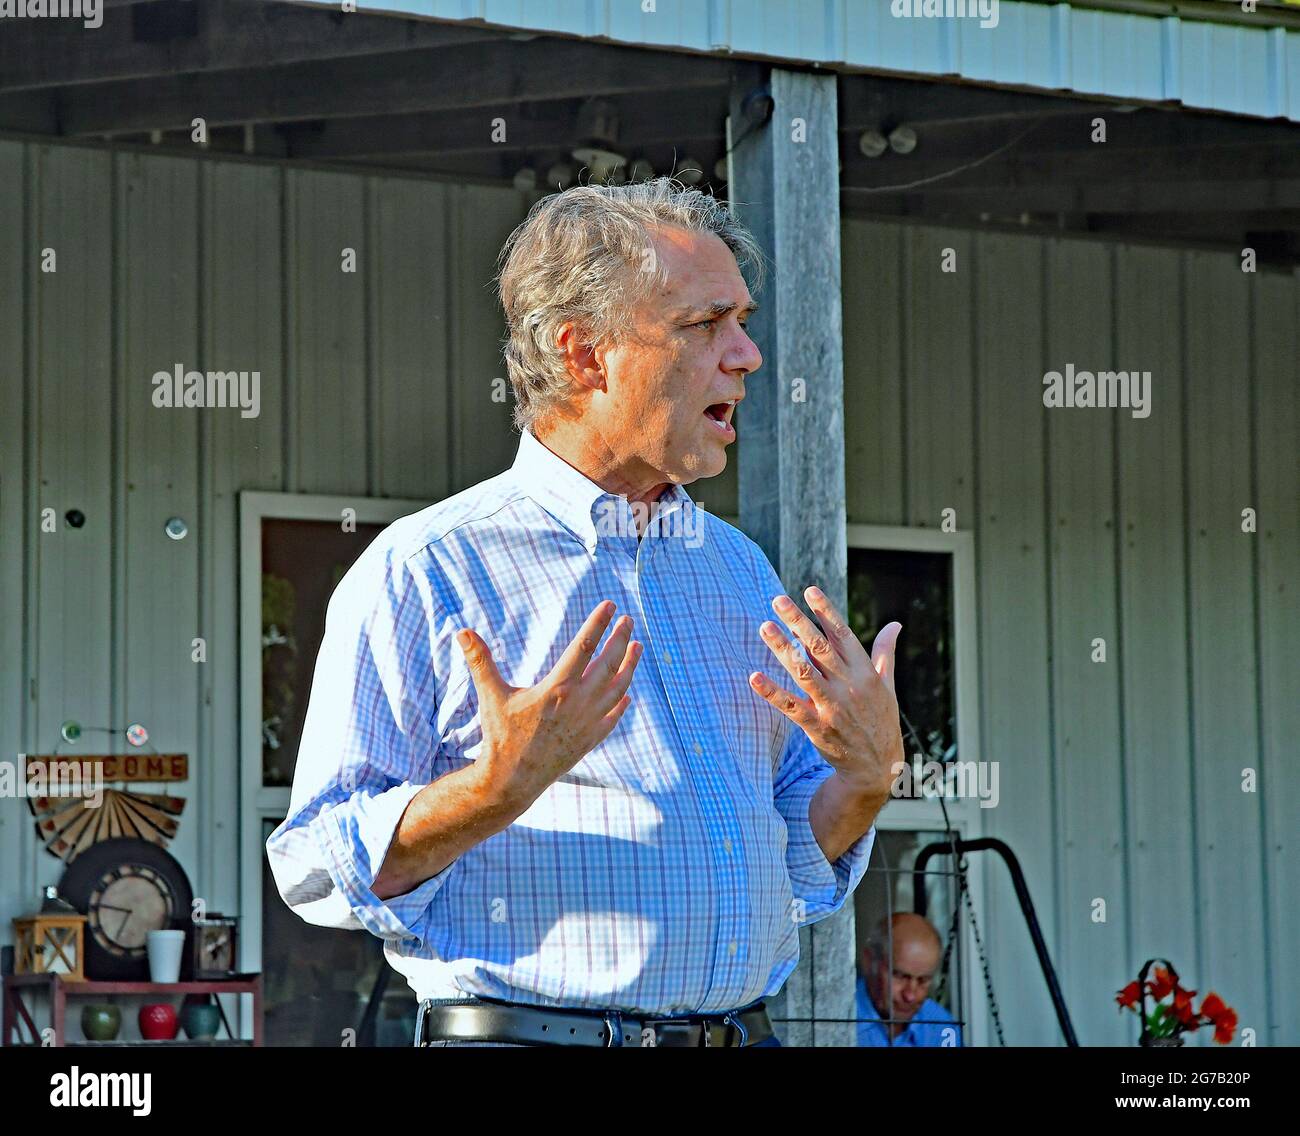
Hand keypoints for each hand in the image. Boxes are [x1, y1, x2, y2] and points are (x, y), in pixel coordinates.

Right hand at [456, 601, 641, 814]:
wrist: (512, 780)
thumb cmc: (500, 735)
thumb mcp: (491, 695)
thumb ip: (480, 661)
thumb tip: (463, 631)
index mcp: (556, 688)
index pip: (584, 647)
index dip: (598, 624)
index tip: (610, 606)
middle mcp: (578, 703)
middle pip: (608, 663)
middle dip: (620, 639)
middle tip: (629, 620)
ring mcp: (588, 723)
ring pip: (618, 688)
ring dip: (630, 666)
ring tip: (638, 647)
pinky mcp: (590, 740)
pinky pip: (613, 717)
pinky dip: (622, 702)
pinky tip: (627, 692)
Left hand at [749, 586, 902, 799]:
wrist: (877, 768)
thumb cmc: (880, 720)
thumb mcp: (888, 685)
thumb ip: (885, 653)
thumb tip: (895, 624)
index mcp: (865, 672)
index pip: (843, 634)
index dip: (826, 611)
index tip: (809, 590)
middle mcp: (849, 685)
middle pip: (819, 647)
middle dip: (798, 622)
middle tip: (777, 600)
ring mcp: (832, 706)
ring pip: (803, 671)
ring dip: (782, 648)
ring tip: (765, 627)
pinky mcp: (817, 727)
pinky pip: (791, 706)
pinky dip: (772, 692)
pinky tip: (754, 677)